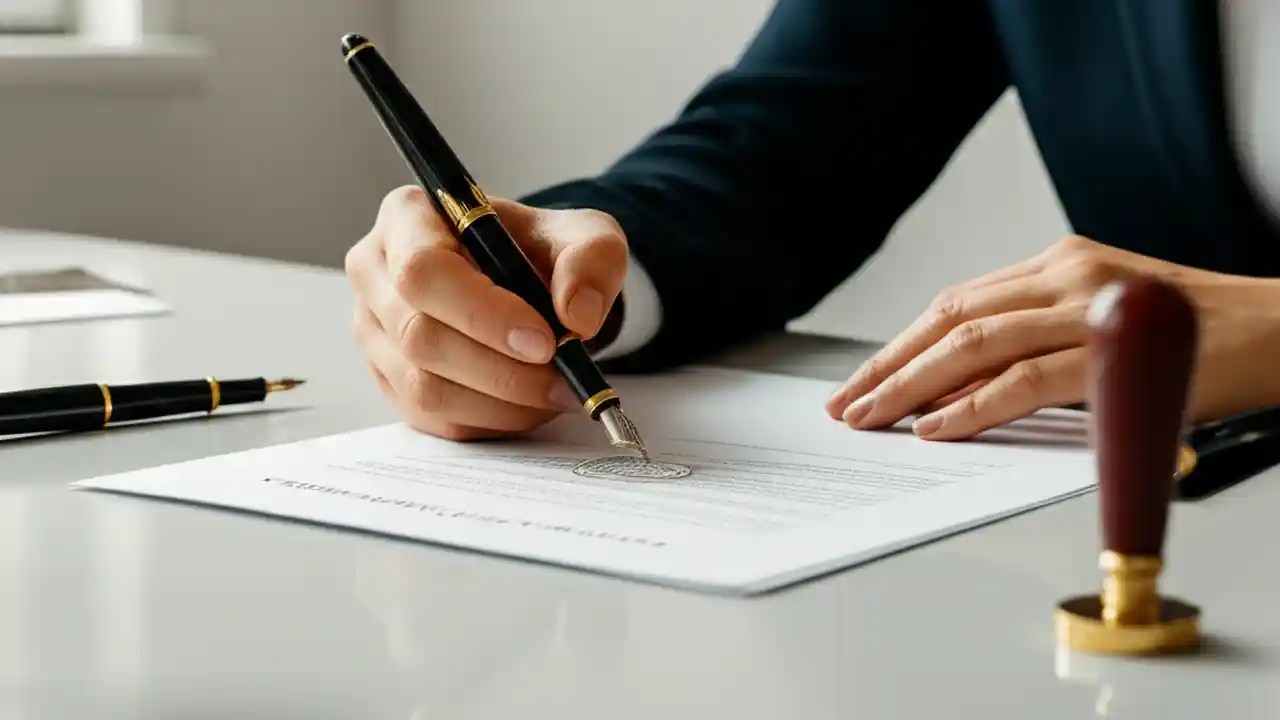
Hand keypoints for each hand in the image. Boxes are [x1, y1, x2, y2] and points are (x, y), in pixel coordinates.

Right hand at [346, 186, 627, 439]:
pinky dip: (489, 421)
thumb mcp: (587, 236)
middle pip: (419, 336)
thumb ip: (592, 261)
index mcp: (408, 217)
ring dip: (500, 403)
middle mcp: (377, 273)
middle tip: (562, 378)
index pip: (423, 270)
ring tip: (555, 392)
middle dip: (501, 370)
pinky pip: (433, 418)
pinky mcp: (390, 380)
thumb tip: (577, 316)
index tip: (544, 341)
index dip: (481, 313)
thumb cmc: (543, 251)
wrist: (531, 285)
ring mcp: (375, 332)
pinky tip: (529, 405)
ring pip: (424, 387)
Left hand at [825, 235, 1279, 439]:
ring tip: (870, 420)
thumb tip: (962, 387)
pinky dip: (970, 406)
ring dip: (911, 387)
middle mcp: (1066, 273)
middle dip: (887, 367)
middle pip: (950, 320)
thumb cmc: (1195, 340)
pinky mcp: (1114, 349)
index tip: (859, 380)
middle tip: (843, 405)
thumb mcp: (1104, 323)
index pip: (956, 304)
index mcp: (1058, 264)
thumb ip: (1041, 340)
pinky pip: (1023, 379)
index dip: (899, 346)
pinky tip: (933, 428)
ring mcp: (1089, 305)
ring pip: (974, 345)